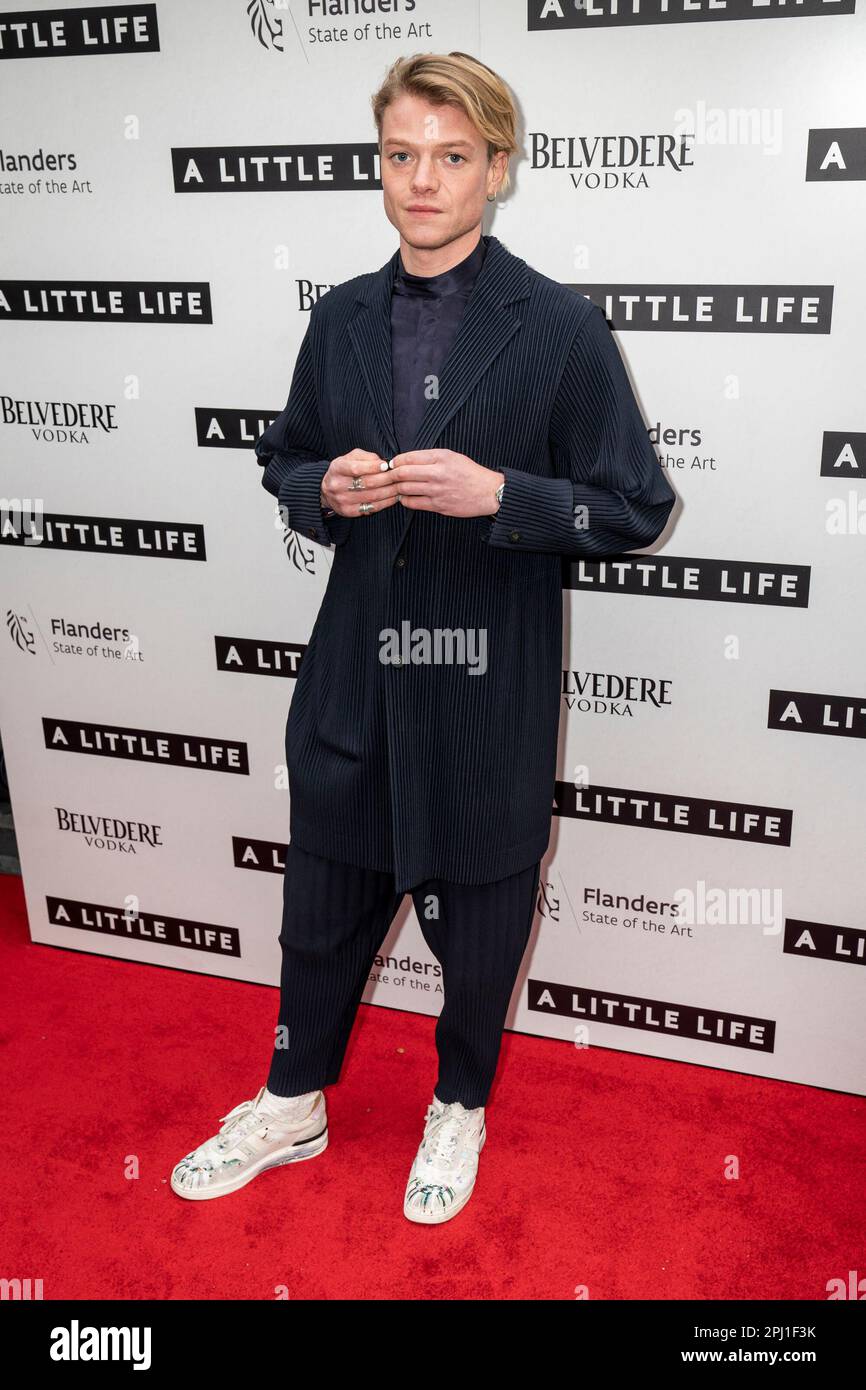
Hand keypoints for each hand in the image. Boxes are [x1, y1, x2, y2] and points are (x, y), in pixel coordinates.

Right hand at [321, 449, 400, 516]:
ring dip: (390, 491)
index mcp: (337, 469)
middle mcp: (338, 485)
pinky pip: (372, 507)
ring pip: (372, 496)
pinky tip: (394, 497)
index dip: (373, 467)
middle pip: (367, 483)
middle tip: (400, 476)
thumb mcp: (350, 458)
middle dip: (387, 479)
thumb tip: (382, 463)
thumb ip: (366, 457)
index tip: (387, 465)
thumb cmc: (344, 471)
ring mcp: (343, 500)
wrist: (327, 491)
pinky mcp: (349, 511)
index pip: (356, 468)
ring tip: (400, 486)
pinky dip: (386, 502)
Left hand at [388, 449, 503, 516]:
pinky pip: (414, 504)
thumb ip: (430, 457)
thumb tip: (406, 460)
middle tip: (388, 476)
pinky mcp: (439, 506)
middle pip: (403, 473)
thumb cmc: (469, 472)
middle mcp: (438, 473)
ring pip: (405, 489)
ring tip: (396, 486)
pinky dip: (405, 500)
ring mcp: (438, 491)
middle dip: (391, 474)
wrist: (488, 492)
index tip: (392, 464)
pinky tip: (406, 497)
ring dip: (397, 488)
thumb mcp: (452, 456)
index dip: (395, 461)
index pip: (408, 457)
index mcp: (441, 458)